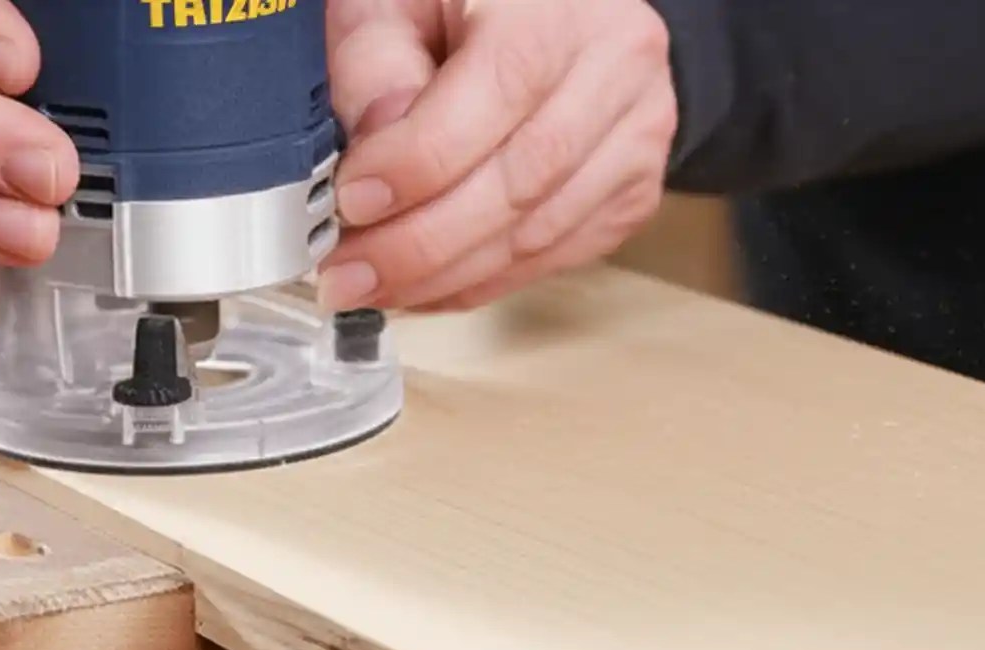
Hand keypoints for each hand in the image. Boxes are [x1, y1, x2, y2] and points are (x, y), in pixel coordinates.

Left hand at [319, 0, 677, 311]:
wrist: (553, 15)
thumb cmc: (464, 6)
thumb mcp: (396, 1)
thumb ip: (375, 64)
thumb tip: (375, 159)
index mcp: (557, 4)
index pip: (497, 92)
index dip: (418, 163)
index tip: (351, 201)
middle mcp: (618, 64)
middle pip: (521, 180)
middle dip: (419, 243)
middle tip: (347, 274)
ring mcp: (637, 134)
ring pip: (537, 233)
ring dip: (442, 275)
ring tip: (372, 286)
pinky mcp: (633, 191)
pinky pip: (553, 257)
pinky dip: (479, 283)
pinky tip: (422, 287)